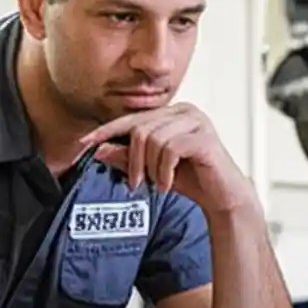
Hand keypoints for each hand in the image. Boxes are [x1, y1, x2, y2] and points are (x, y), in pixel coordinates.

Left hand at [79, 103, 255, 213]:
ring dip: (151, 169)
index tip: (85, 143)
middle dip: (132, 160)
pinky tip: (168, 184)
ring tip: (158, 184)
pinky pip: (170, 150)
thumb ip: (128, 157)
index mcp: (172, 113)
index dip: (107, 130)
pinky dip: (164, 172)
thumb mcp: (152, 169)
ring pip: (153, 139)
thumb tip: (99, 149)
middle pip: (140, 129)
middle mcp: (185, 111)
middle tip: (136, 184)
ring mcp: (197, 122)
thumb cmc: (190, 179)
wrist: (222, 197)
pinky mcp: (204, 138)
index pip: (133, 118)